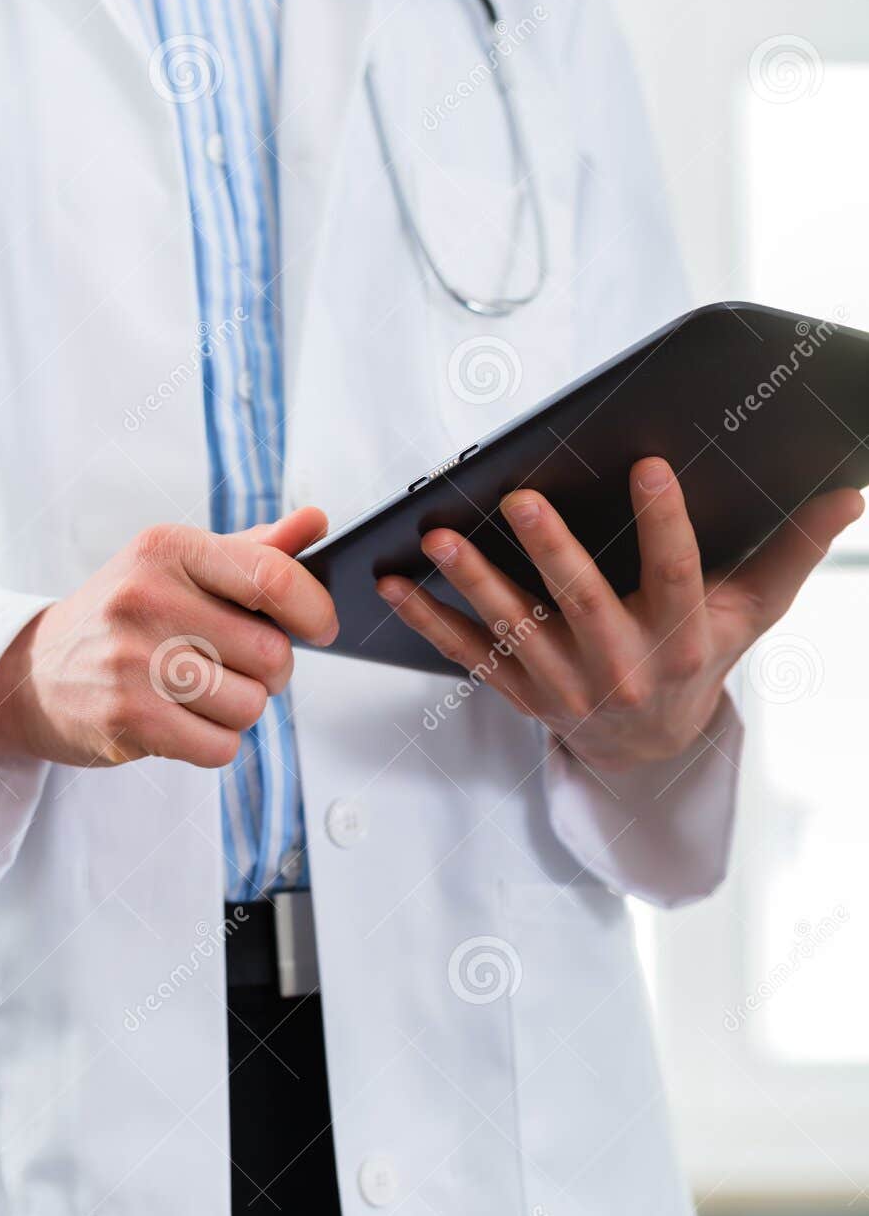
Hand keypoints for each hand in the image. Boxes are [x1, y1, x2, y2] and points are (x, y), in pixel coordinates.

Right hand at [0, 508, 334, 769]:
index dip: (313, 608)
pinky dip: (215, 741)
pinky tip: (183, 720)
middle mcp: (145, 597)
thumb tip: (317, 522)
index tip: (321, 628)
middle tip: (239, 666)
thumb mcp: (178, 567)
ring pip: (250, 706)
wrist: (33, 672)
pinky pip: (220, 746)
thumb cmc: (124, 614)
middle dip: (271, 670)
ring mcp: (131, 660)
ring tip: (202, 692)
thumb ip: (252, 549)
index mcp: (166, 548)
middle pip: (271, 654)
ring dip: (240, 709)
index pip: (271, 576)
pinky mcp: (125, 719)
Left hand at [377, 459, 862, 772]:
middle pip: (584, 604)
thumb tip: (849, 494)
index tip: (649, 464)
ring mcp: (565, 685)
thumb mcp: (749, 613)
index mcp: (681, 641)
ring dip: (474, 584)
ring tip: (438, 535)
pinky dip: (429, 620)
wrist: (648, 750)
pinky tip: (391, 583)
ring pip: (515, 631)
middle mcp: (622, 668)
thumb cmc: (698, 659)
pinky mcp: (520, 693)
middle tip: (521, 497)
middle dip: (552, 551)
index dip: (665, 523)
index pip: (676, 576)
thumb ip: (791, 552)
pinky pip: (469, 656)